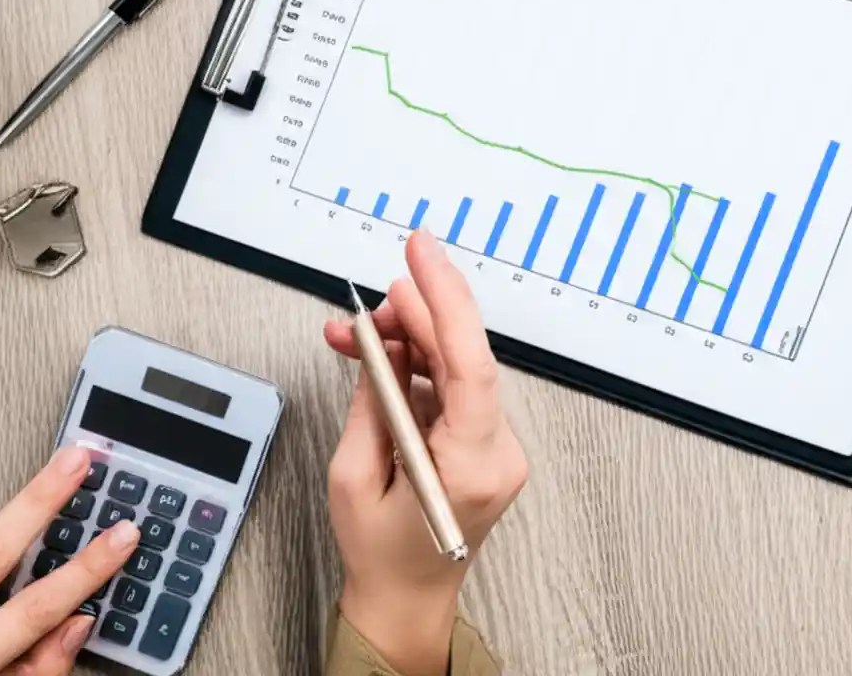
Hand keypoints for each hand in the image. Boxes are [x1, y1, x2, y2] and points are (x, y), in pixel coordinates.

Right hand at [323, 230, 527, 675]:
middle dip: (414, 318)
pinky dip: (417, 367)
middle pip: (463, 359)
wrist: (407, 596)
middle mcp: (497, 454)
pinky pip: (453, 387)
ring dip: (409, 342)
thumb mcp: (353, 475)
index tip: (420, 256)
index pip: (470, 365)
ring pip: (456, 367)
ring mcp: (497, 447)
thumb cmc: (382, 553)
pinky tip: (382, 358)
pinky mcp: (485, 442)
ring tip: (358, 335)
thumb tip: (383, 342)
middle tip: (367, 306)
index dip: (446, 300)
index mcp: (471, 467)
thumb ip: (373, 402)